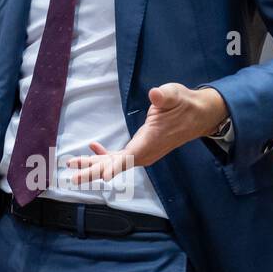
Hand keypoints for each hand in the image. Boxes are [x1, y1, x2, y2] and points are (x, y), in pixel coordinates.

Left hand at [65, 83, 227, 184]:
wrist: (200, 114)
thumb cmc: (185, 104)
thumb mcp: (175, 95)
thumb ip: (164, 96)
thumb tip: (155, 94)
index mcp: (151, 142)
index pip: (130, 157)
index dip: (115, 167)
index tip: (101, 177)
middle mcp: (145, 152)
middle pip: (116, 166)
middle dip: (94, 171)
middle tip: (73, 177)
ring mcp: (143, 152)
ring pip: (115, 163)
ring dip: (94, 164)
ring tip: (72, 163)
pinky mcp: (141, 148)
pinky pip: (120, 156)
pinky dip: (105, 154)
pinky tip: (93, 146)